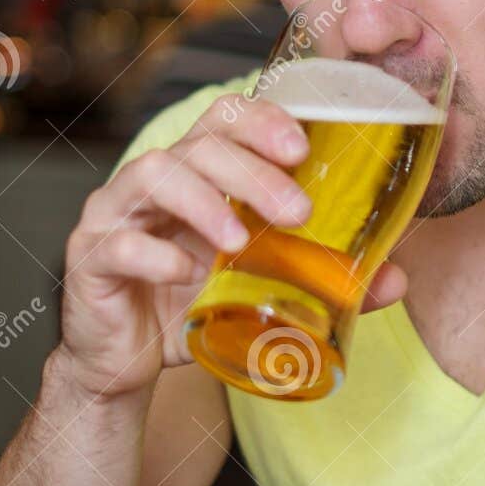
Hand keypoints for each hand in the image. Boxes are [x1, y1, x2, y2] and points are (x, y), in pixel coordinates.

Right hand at [60, 93, 407, 399]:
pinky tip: (185, 273)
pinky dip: (153, 254)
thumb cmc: (190, 308)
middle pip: (199, 144)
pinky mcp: (89, 258)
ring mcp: (117, 215)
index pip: (226, 120)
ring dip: (204, 201)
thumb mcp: (260, 290)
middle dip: (252, 170)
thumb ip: (322, 278)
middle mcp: (156, 182)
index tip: (304, 147)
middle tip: (298, 211)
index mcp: (199, 175)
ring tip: (238, 239)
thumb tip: (395, 279)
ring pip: (154, 174)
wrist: (127, 365)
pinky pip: (117, 242)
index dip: (263, 121)